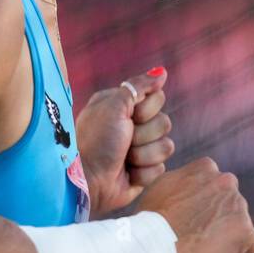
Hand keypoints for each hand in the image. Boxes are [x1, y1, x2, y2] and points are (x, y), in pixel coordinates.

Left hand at [75, 67, 174, 214]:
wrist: (87, 181)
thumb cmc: (96, 140)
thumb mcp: (113, 105)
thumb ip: (139, 86)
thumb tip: (161, 72)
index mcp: (123, 105)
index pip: (157, 98)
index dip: (146, 109)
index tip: (127, 116)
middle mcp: (132, 124)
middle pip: (164, 122)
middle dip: (144, 134)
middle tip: (123, 140)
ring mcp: (140, 148)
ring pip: (166, 146)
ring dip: (143, 154)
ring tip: (124, 159)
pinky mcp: (144, 170)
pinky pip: (160, 168)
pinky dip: (143, 172)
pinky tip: (127, 173)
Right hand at [134, 156, 253, 252]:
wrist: (154, 243)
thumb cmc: (151, 219)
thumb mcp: (164, 185)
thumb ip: (184, 181)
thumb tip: (190, 186)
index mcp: (206, 167)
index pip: (215, 185)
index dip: (204, 204)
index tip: (191, 217)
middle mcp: (226, 181)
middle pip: (228, 203)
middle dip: (217, 218)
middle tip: (195, 235)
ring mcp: (238, 205)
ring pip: (238, 223)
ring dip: (226, 235)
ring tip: (200, 249)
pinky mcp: (245, 231)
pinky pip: (251, 243)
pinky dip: (239, 252)